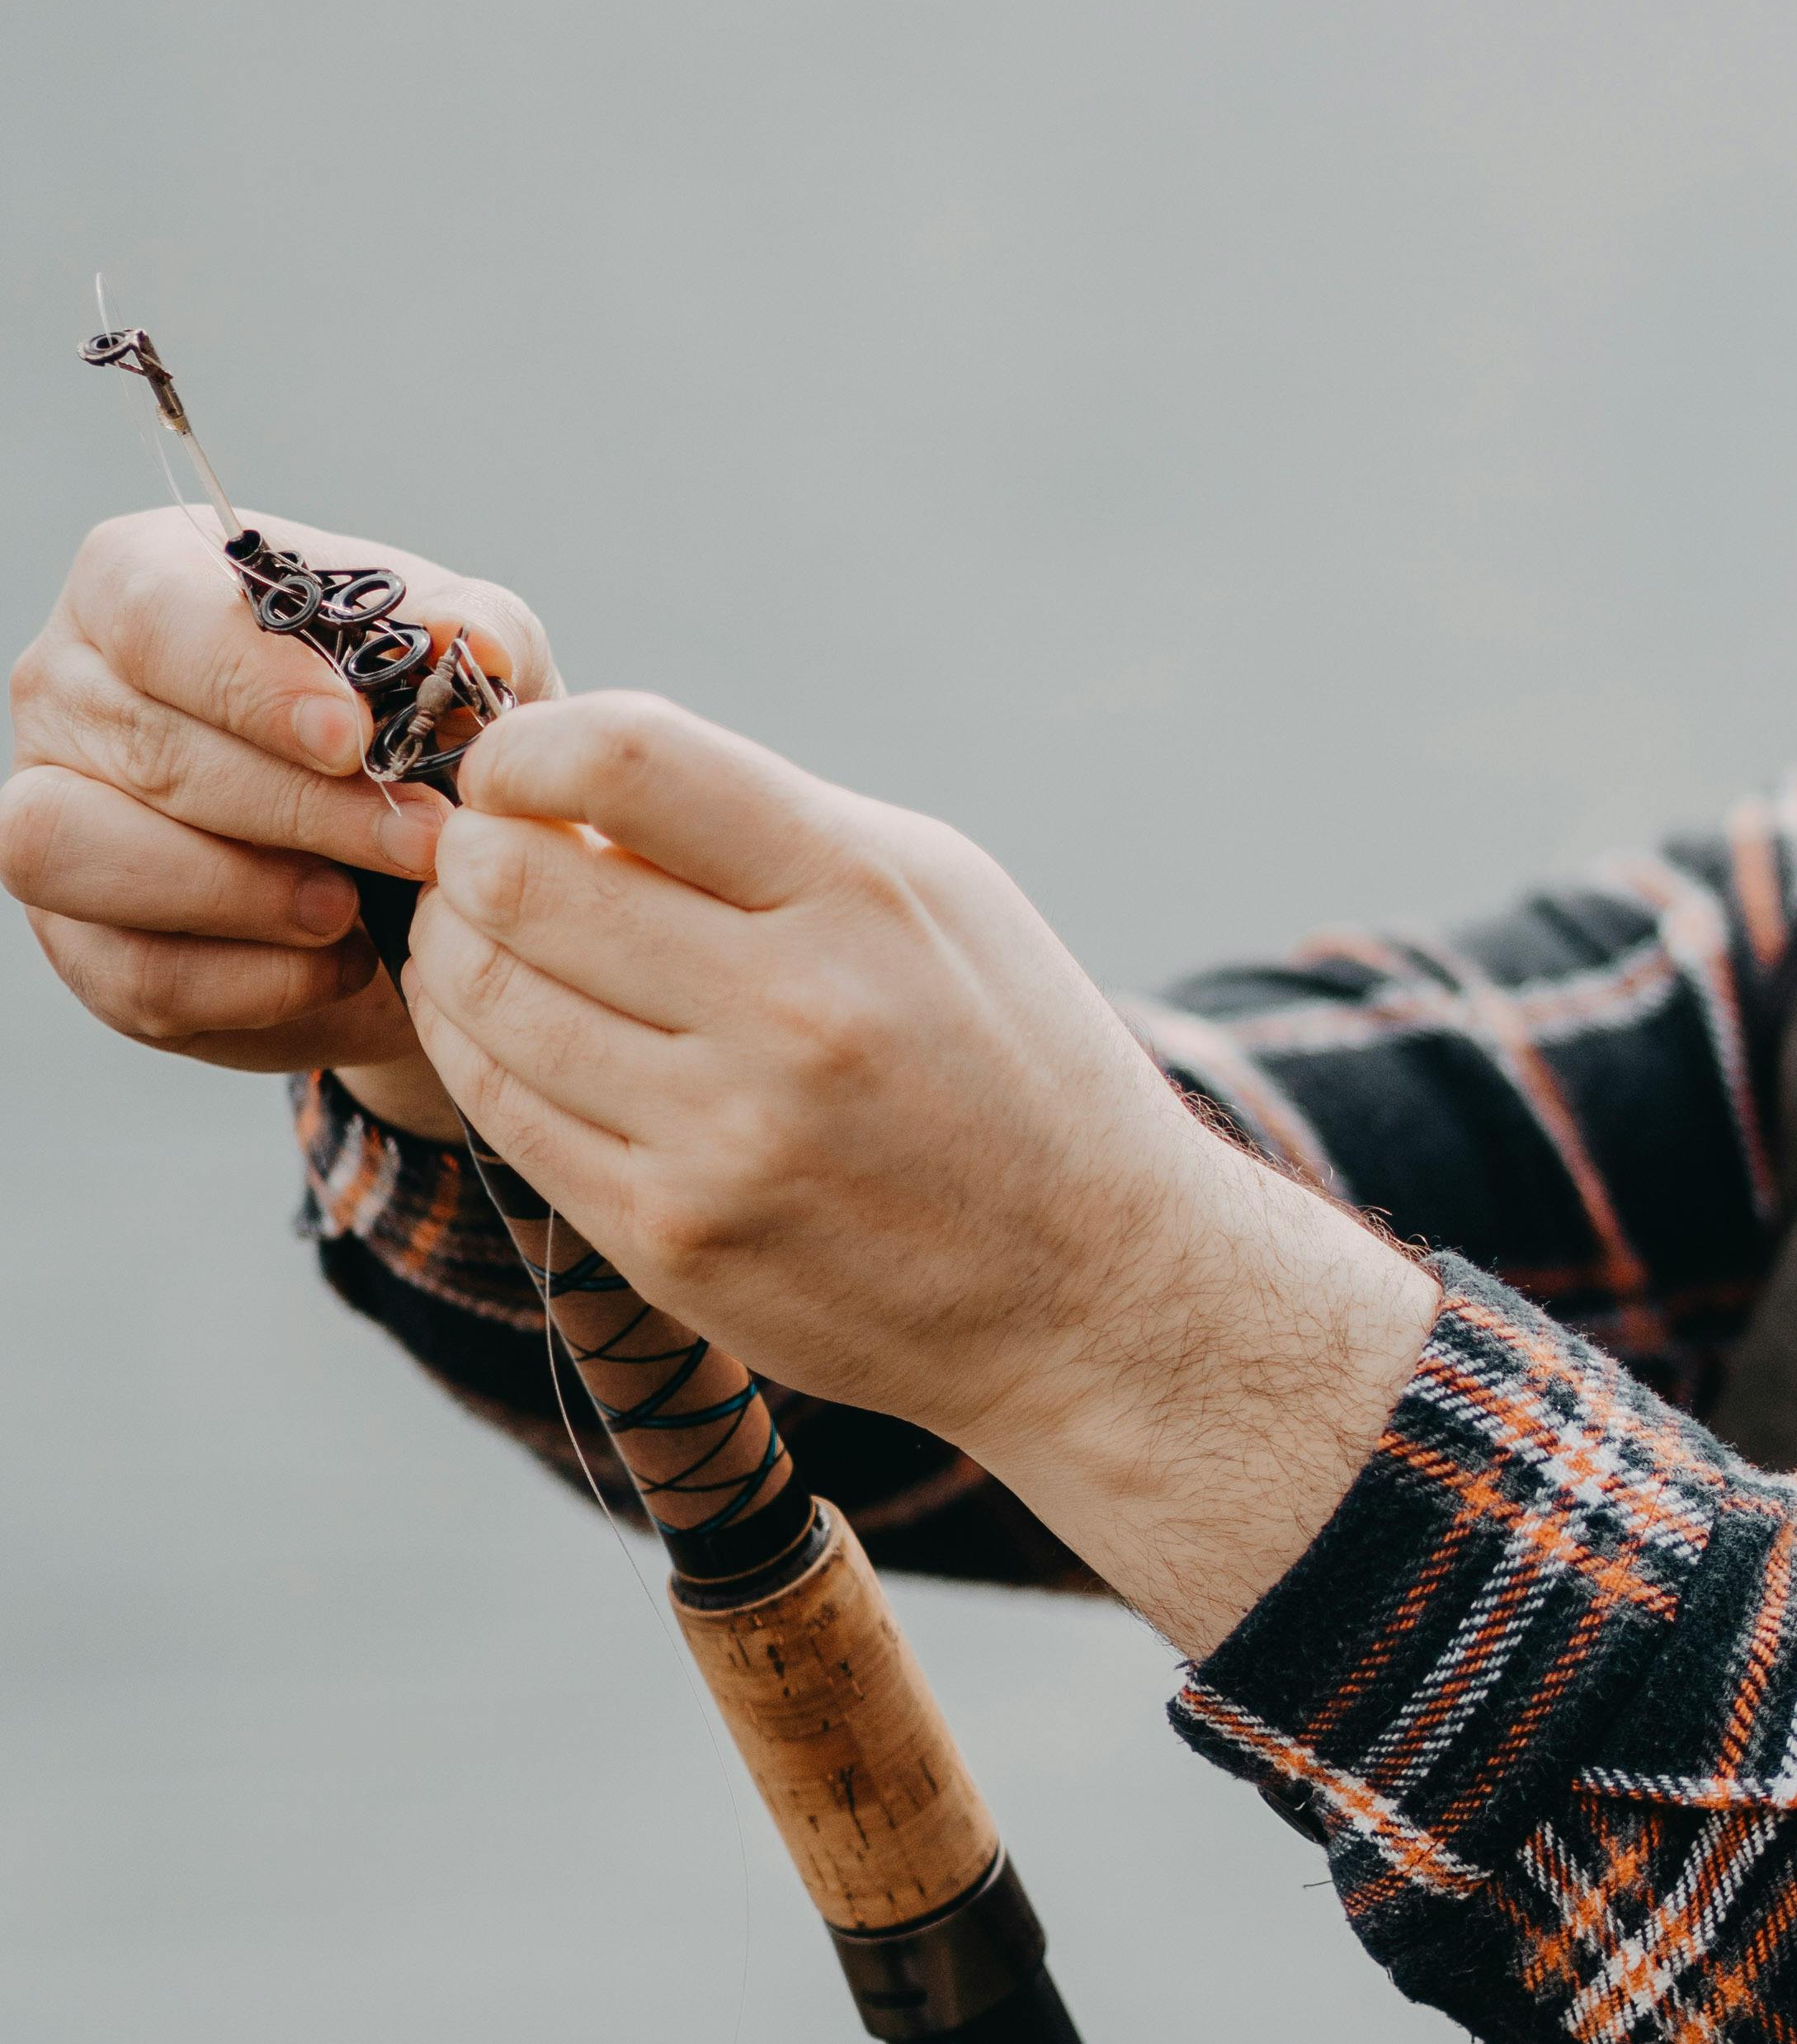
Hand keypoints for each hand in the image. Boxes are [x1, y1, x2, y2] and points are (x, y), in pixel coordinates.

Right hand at [4, 505, 555, 1119]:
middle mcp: (68, 690)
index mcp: (139, 585)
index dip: (250, 679)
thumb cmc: (413, 738)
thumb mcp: (464, 668)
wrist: (409, 880)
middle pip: (149, 745)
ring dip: (241, 893)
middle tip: (418, 843)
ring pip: (83, 852)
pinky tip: (333, 964)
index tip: (352, 738)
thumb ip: (476, 631)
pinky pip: (134, 971)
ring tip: (350, 906)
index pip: (152, 609)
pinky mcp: (81, 942)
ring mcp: (48, 817)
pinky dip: (249, 981)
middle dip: (299, 807)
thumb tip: (475, 642)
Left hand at [409, 691, 1437, 1652]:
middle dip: (470, 854)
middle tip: (479, 862)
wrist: (1096, 1295)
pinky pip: (507, 1116)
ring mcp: (726, 1140)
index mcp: (863, 894)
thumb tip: (569, 790)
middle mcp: (794, 1013)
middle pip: (519, 880)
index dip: (526, 748)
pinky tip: (504, 1032)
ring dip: (453, 953)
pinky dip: (476, 1053)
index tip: (515, 772)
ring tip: (479, 943)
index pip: (625, 760)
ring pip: (486, 1000)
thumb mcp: (940, 901)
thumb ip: (768, 829)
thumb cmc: (1011, 1067)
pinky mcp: (677, 1241)